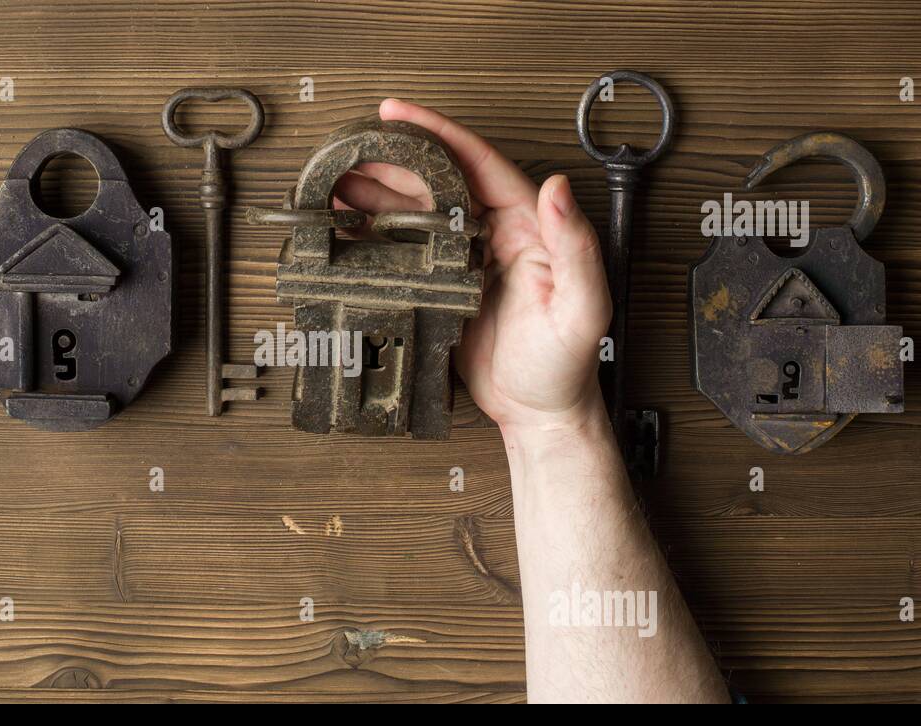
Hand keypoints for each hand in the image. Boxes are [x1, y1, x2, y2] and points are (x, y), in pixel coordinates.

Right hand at [332, 99, 611, 433]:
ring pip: (417, 211)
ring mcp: (468, 259)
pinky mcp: (446, 286)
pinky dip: (376, 234)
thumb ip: (577, 248)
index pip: (479, 163)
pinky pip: (407, 249)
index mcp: (529, 225)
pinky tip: (351, 227)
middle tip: (350, 149)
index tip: (400, 114)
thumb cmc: (566, 368)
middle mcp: (497, 234)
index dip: (437, 133)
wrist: (540, 415)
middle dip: (391, 160)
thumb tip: (559, 189)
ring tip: (337, 181)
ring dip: (377, 193)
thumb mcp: (582, 309)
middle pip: (437, 181)